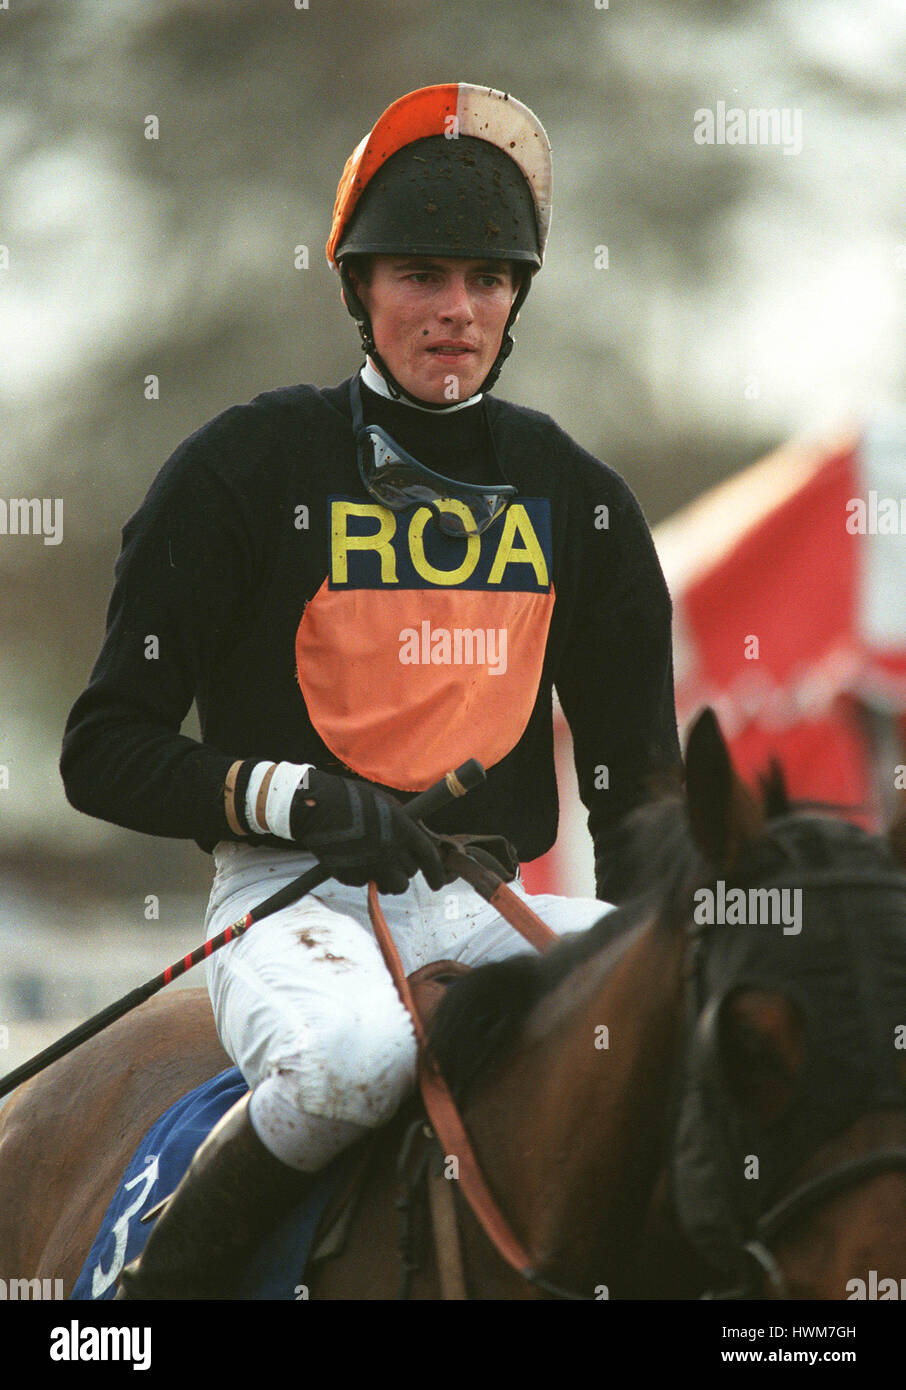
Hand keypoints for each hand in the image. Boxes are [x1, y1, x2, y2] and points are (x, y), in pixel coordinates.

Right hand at [289, 771, 446, 893]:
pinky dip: (364, 877)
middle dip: (404, 870)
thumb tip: (413, 843)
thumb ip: (404, 826)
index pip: (429, 858)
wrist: (319, 809)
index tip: (436, 885)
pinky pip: (367, 884)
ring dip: (390, 881)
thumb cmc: (353, 801)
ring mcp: (373, 866)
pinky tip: (354, 860)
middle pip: (410, 873)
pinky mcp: (354, 877)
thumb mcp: (387, 806)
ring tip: (378, 869)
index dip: (435, 874)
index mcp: (404, 831)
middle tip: (391, 861)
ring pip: (395, 887)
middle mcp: (392, 851)